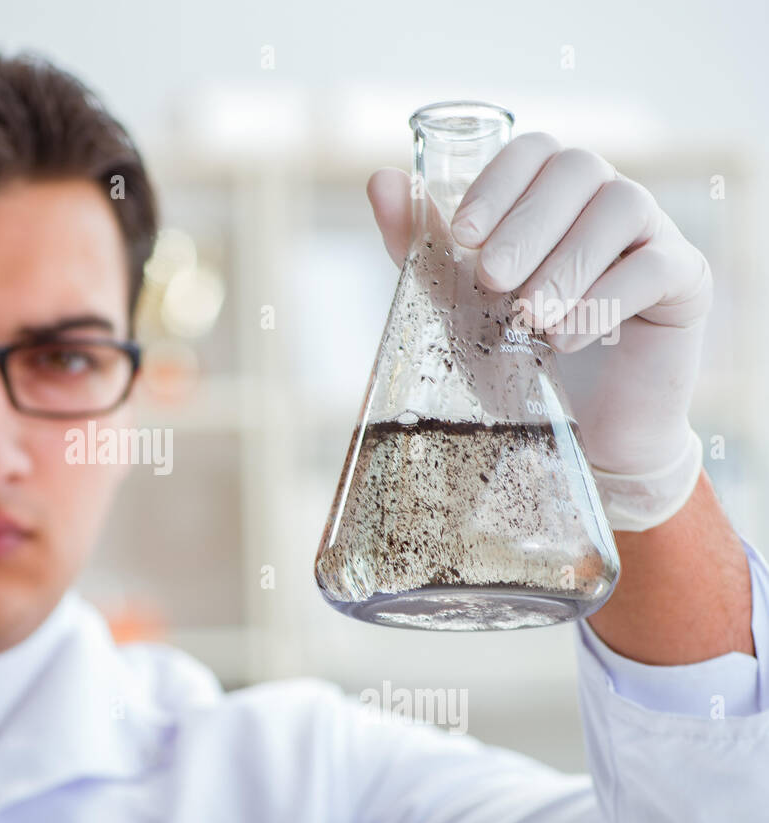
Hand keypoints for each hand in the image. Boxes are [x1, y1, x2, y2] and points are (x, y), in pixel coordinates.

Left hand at [366, 133, 710, 482]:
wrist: (578, 431)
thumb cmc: (515, 356)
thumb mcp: (456, 302)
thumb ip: (421, 246)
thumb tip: (379, 179)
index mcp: (551, 194)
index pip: (535, 149)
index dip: (500, 181)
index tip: (464, 233)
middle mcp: (605, 200)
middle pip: (579, 169)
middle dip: (529, 224)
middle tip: (492, 279)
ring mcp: (653, 234)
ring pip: (623, 206)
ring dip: (568, 263)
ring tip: (530, 318)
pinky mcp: (686, 280)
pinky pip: (658, 264)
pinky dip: (606, 299)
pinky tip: (567, 340)